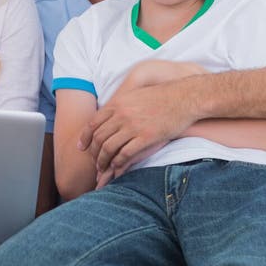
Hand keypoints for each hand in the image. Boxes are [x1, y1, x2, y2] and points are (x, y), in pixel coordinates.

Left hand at [78, 62, 203, 174]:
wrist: (183, 98)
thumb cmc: (161, 97)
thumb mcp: (134, 95)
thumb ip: (120, 105)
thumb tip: (109, 113)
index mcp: (117, 103)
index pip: (93, 123)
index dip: (85, 137)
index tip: (82, 147)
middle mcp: (121, 114)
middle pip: (99, 138)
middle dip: (94, 153)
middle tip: (95, 163)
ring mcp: (133, 126)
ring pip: (109, 148)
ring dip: (103, 161)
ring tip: (103, 170)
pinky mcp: (146, 137)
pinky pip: (125, 154)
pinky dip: (118, 164)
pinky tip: (117, 169)